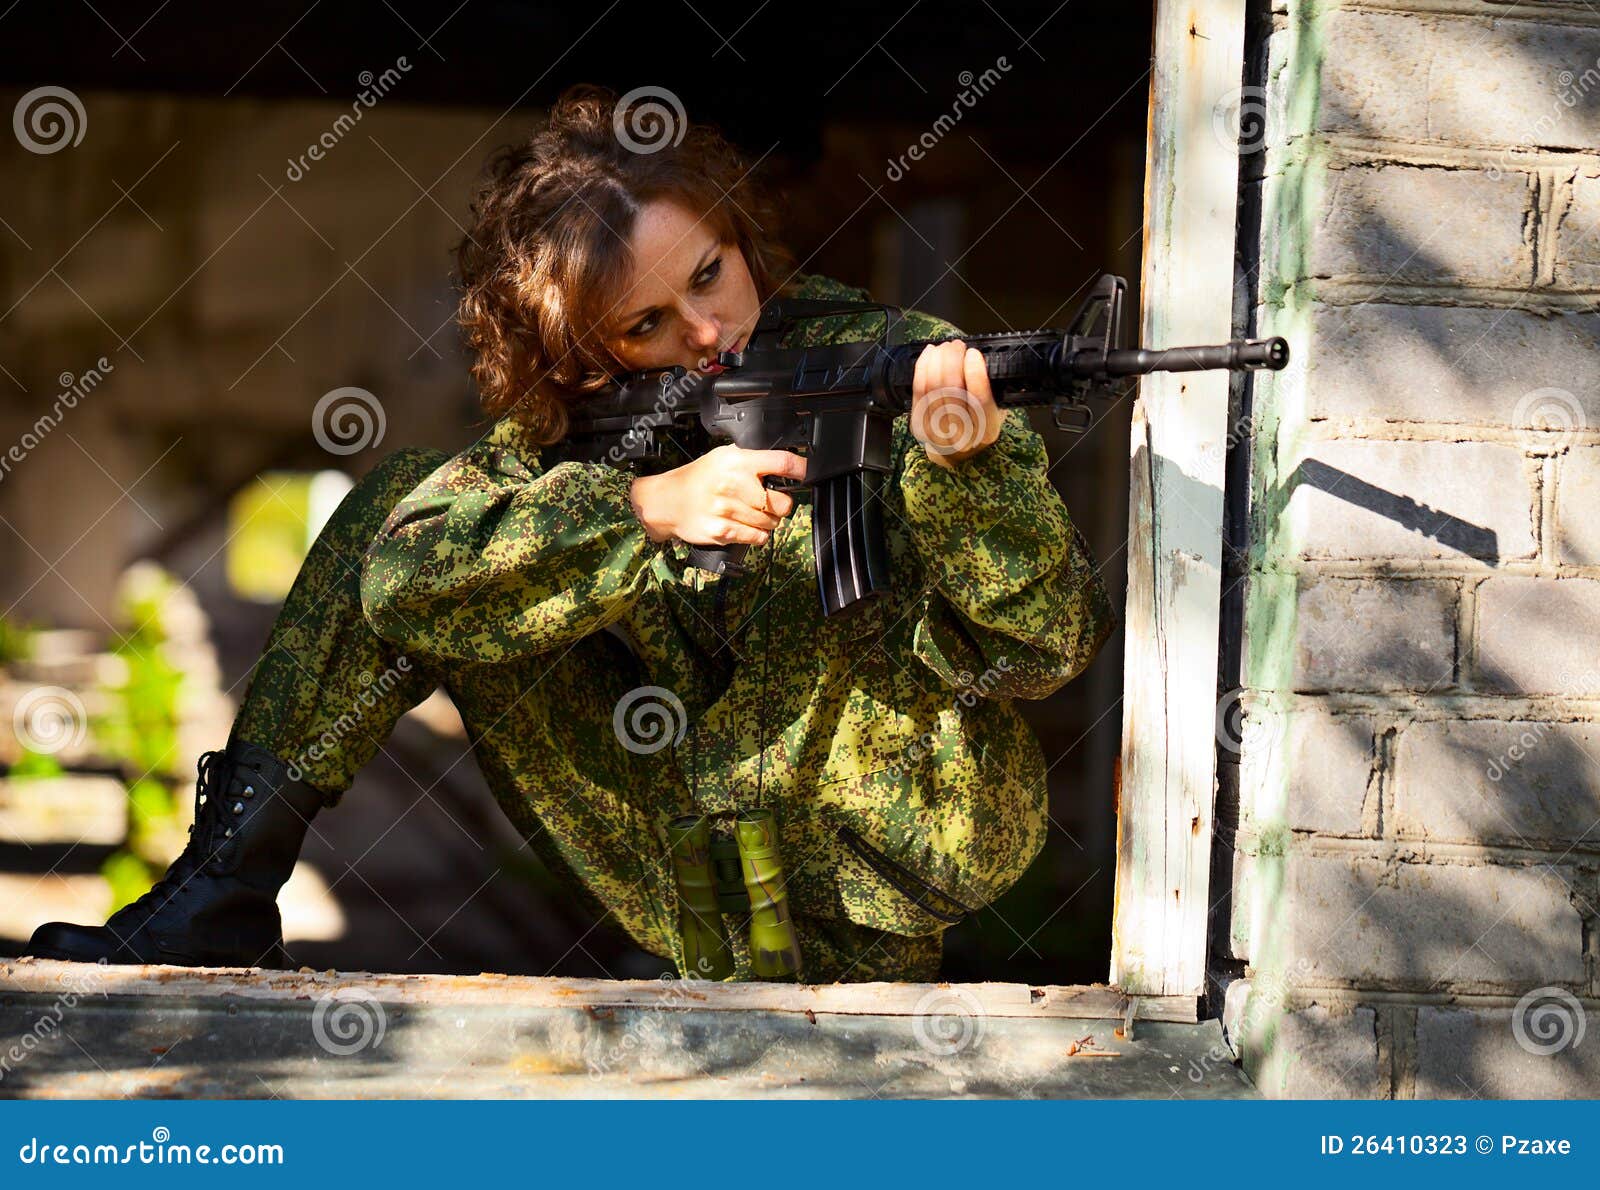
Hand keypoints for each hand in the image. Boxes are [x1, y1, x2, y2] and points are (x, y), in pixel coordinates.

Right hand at [628, 445, 805, 546]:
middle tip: (772, 502)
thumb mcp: (723, 457)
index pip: (781, 463)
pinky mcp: (723, 531)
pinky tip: (747, 526)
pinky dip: (758, 534)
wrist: (667, 501)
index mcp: (737, 461)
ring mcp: (728, 509)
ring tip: (753, 514)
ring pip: (772, 523)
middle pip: (782, 502)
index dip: (800, 470)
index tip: (803, 474)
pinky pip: (758, 537)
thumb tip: (786, 466)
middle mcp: (733, 484)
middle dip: (782, 505)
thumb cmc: (698, 479)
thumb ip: (752, 461)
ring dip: (769, 521)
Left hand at [910, 339, 1007, 468]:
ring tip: (944, 348)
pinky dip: (923, 367)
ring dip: (937, 361)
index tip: (973, 353)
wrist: (957, 449)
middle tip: (956, 346)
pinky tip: (930, 354)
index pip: (980, 399)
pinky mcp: (919, 424)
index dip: (975, 372)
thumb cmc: (978, 421)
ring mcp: (937, 432)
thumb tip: (977, 357)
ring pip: (932, 387)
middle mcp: (962, 435)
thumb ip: (992, 387)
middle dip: (952, 360)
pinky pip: (918, 389)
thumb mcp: (996, 408)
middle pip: (952, 390)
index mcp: (987, 430)